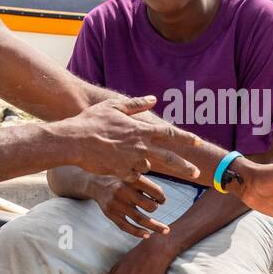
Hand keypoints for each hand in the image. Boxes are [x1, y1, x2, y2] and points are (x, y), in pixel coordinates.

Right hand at [63, 96, 199, 180]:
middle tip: (197, 173)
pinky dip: (130, 171)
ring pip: (147, 166)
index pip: (170, 133)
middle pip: (170, 158)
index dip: (186, 137)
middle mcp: (140, 146)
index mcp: (141, 129)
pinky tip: (118, 164)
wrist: (74, 141)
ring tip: (126, 155)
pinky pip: (132, 175)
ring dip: (144, 163)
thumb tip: (153, 99)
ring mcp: (131, 161)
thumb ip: (136, 104)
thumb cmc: (92, 121)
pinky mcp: (121, 173)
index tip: (198, 141)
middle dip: (185, 166)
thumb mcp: (115, 106)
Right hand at [93, 174, 168, 239]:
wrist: (96, 185)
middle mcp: (124, 191)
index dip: (161, 197)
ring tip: (166, 231)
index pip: (154, 190)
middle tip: (154, 207)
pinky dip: (137, 232)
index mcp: (132, 179)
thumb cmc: (120, 181)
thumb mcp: (132, 176)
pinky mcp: (111, 214)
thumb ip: (146, 185)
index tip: (161, 200)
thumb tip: (161, 200)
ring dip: (154, 226)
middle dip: (155, 208)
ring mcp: (116, 204)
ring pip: (139, 218)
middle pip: (148, 205)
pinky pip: (126, 226)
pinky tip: (147, 235)